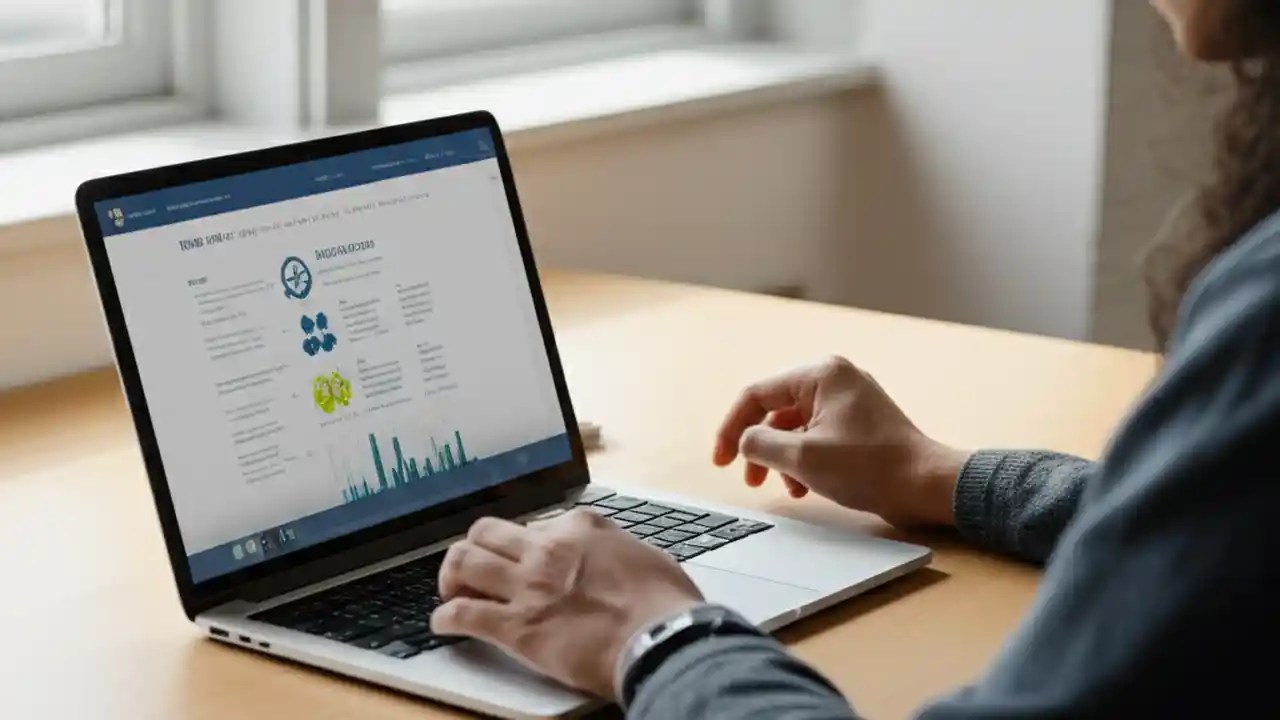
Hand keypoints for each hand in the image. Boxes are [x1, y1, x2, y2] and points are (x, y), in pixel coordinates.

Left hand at [431, 510, 702, 698]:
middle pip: (486, 532)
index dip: (526, 544)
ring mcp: (528, 585)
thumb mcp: (643, 556)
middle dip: (475, 548)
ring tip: (452, 591)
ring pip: (464, 562)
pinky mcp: (516, 627)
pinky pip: (463, 614)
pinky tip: (445, 624)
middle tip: (475, 570)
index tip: (527, 559)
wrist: (661, 640)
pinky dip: (446, 618)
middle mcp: (547, 548)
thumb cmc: (665, 604)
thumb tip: (608, 558)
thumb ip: (612, 549)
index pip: (535, 524)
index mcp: (579, 527)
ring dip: (451, 576)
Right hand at [713, 356, 969, 527]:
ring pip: (795, 428)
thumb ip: (761, 445)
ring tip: (788, 488)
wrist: (926, 486)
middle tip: (750, 479)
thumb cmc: (871, 467)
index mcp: (821, 374)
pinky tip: (806, 487)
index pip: (757, 395)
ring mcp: (849, 402)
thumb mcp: (802, 458)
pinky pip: (816, 437)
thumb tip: (744, 441)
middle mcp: (835, 379)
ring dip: (783, 459)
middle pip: (775, 411)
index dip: (731, 428)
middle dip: (759, 448)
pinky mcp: (859, 425)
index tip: (722, 461)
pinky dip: (804, 461)